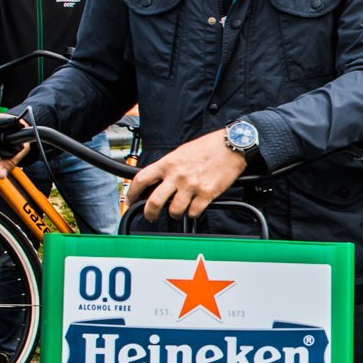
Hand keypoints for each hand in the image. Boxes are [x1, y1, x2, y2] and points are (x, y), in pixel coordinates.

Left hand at [125, 128, 247, 222]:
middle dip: (150, 213)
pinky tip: (195, 207)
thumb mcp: (181, 153)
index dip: (131, 194)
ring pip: (174, 210)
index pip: (141, 180)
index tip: (130, 201)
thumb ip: (168, 167)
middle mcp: (177, 175)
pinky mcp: (207, 194)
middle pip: (154, 202)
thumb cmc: (208, 147)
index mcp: (168, 163)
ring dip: (175, 214)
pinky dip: (193, 213)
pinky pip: (194, 212)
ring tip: (178, 210)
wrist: (231, 145)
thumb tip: (158, 181)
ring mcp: (192, 186)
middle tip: (151, 216)